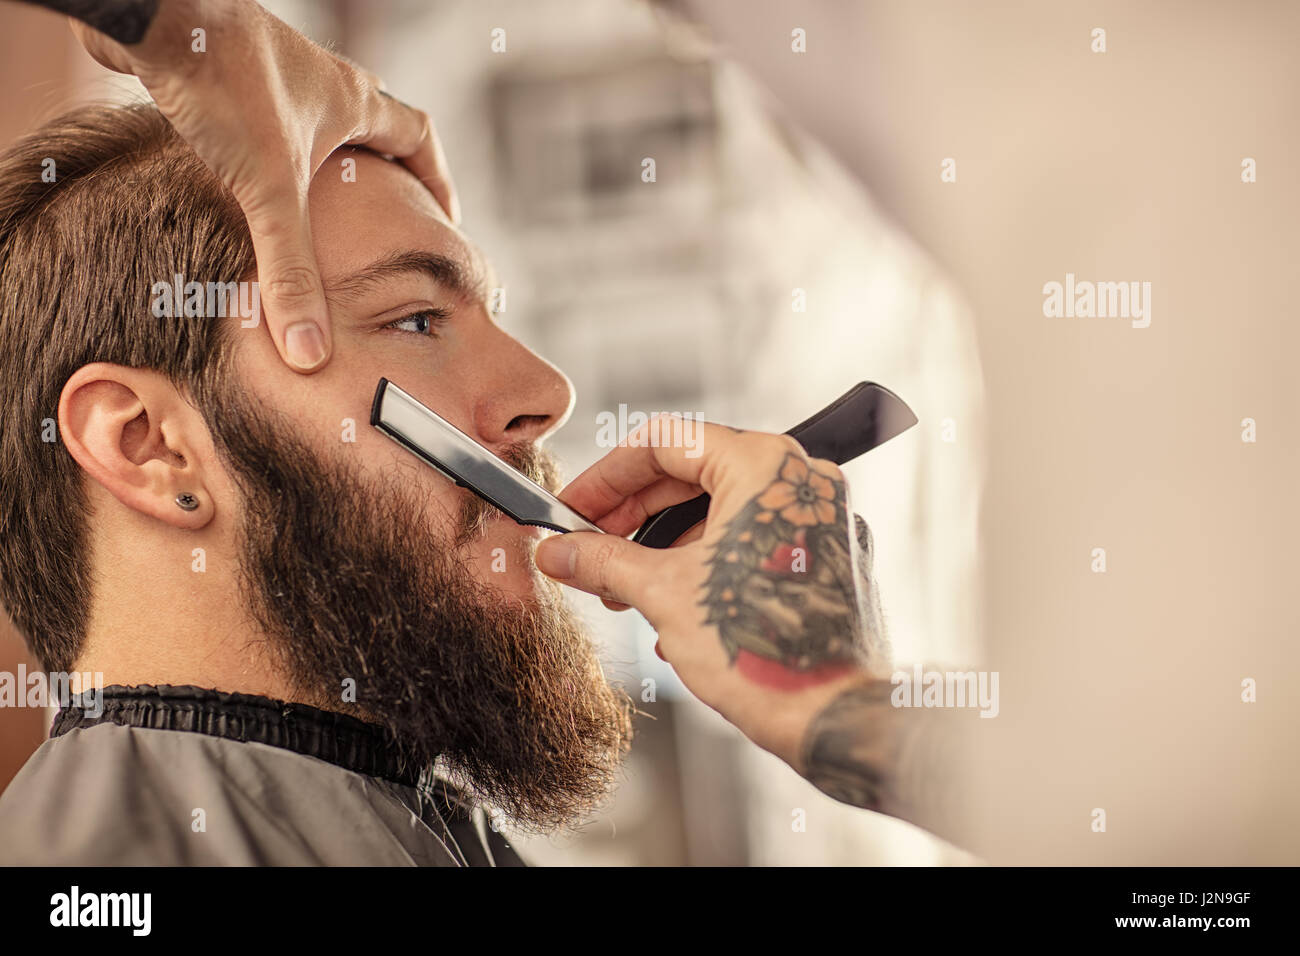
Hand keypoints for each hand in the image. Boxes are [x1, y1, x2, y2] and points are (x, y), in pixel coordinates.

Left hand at [69, 0, 458, 370]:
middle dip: (383, 176)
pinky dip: (267, 156)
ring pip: (314, 125)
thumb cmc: (223, 81)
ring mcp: (272, 74)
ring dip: (322, 166)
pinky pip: (263, 122)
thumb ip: (290, 270)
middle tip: (384, 220)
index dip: (436, 181)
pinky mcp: (223, 75)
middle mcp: (319, 81)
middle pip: (372, 128)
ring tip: (317, 215)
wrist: (150, 13)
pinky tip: (242, 185)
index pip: (419, 138)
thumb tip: (310, 349)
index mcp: (352, 101)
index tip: (443, 217)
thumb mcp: (267, 189)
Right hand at [534, 419, 891, 768]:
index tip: (573, 508)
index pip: (664, 442)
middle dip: (631, 518)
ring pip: (720, 515)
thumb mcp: (664, 594)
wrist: (834, 715)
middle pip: (692, 476)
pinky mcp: (825, 561)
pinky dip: (706, 569)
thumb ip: (604, 561)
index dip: (606, 476)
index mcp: (764, 466)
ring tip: (623, 593)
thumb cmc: (767, 649)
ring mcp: (819, 521)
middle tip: (587, 549)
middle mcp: (799, 482)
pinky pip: (752, 545)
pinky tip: (672, 615)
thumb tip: (560, 550)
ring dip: (664, 550)